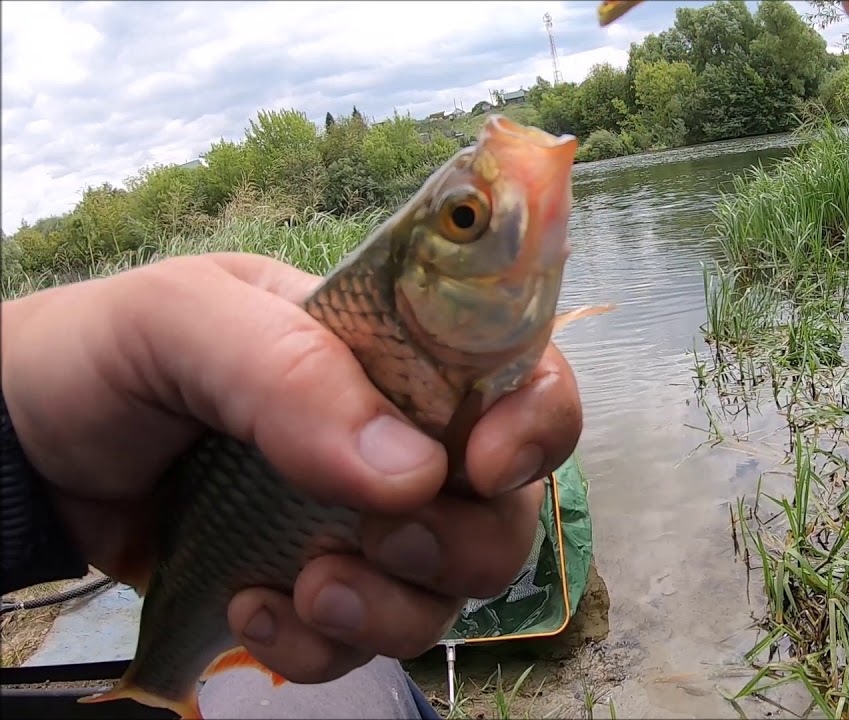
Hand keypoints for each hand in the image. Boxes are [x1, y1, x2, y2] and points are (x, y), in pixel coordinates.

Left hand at [0, 252, 583, 682]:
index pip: (519, 375)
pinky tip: (250, 612)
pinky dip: (321, 650)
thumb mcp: (182, 323)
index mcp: (394, 350)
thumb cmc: (106, 356)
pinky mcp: (316, 587)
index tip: (486, 467)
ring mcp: (361, 521)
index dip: (537, 423)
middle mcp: (400, 439)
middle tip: (374, 539)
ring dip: (391, 610)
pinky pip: (366, 644)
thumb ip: (289, 373)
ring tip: (299, 589)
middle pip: (507, 507)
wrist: (22, 451)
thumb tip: (412, 477)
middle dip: (462, 543)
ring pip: (450, 593)